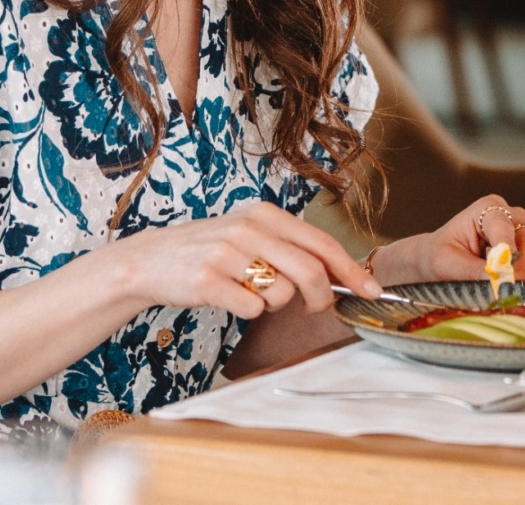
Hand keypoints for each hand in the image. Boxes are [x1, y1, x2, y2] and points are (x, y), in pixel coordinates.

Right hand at [110, 200, 378, 319]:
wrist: (152, 260)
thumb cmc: (212, 251)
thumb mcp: (251, 236)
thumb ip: (290, 249)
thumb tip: (341, 275)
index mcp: (265, 215)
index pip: (321, 243)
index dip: (351, 269)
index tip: (372, 290)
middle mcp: (248, 229)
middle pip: (310, 271)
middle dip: (322, 297)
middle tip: (317, 308)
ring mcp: (226, 254)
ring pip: (282, 293)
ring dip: (275, 304)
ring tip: (250, 290)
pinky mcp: (207, 281)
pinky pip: (251, 309)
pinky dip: (248, 311)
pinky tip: (229, 298)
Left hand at [375, 195, 524, 285]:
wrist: (437, 261)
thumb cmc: (439, 256)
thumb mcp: (446, 263)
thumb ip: (472, 270)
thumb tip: (498, 282)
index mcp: (487, 209)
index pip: (504, 226)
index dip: (506, 249)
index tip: (504, 272)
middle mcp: (511, 217)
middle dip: (520, 269)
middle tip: (504, 290)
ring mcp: (523, 235)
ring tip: (503, 292)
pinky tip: (510, 290)